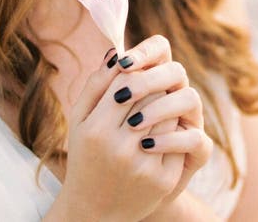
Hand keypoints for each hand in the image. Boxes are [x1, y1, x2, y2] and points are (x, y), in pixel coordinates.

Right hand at [62, 36, 187, 220]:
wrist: (94, 211)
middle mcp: (121, 148)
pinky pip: (178, 138)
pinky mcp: (164, 179)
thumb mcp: (79, 120)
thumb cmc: (85, 156)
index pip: (128, 81)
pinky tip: (162, 130)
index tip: (134, 70)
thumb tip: (117, 51)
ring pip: (168, 112)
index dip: (134, 71)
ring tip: (156, 104)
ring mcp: (144, 165)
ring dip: (165, 103)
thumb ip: (96, 84)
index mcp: (97, 130)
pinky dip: (173, 129)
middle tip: (150, 83)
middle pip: (151, 94)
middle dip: (152, 84)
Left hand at [116, 36, 213, 212]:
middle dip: (149, 80)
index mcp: (153, 78)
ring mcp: (189, 120)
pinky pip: (196, 138)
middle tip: (122, 97)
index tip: (122, 64)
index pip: (159, 48)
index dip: (144, 51)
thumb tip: (111, 54)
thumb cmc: (106, 148)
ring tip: (132, 124)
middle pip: (175, 70)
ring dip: (161, 108)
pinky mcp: (198, 149)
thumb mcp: (97, 117)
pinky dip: (171, 140)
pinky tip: (145, 146)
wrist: (117, 197)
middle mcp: (175, 94)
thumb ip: (101, 85)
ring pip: (190, 98)